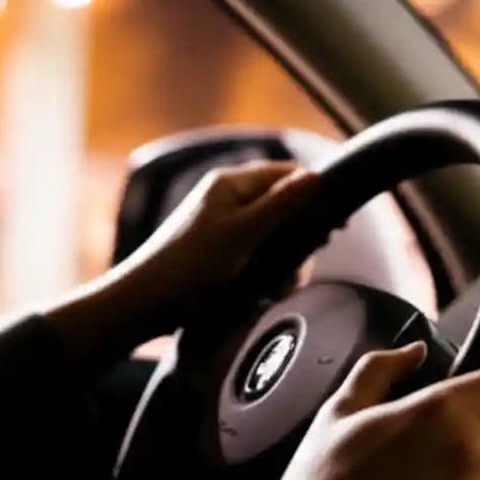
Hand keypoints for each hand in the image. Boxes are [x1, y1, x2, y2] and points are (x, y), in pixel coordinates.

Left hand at [117, 160, 318, 320]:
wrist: (144, 305)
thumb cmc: (189, 266)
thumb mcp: (242, 235)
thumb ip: (281, 206)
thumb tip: (317, 176)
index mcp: (231, 184)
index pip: (286, 174)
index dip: (313, 196)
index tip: (334, 227)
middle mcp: (228, 200)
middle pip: (284, 210)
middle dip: (296, 244)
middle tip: (294, 273)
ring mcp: (224, 228)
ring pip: (274, 239)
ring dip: (282, 266)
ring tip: (274, 290)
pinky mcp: (221, 255)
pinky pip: (257, 259)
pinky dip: (265, 277)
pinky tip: (261, 296)